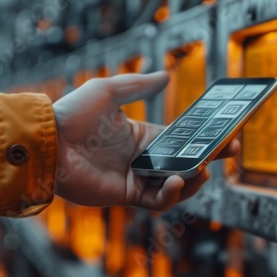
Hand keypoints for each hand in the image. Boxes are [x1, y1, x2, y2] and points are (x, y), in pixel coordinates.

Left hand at [51, 71, 238, 209]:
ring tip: (202, 168)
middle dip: (210, 158)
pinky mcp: (126, 196)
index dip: (203, 138)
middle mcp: (141, 159)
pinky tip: (177, 181)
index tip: (225, 131)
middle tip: (230, 149)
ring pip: (176, 186)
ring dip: (194, 179)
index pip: (181, 140)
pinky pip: (157, 201)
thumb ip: (138, 85)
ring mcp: (135, 179)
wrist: (46, 142)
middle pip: (185, 163)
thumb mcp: (108, 91)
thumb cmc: (71, 115)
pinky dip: (171, 194)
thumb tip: (166, 75)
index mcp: (141, 135)